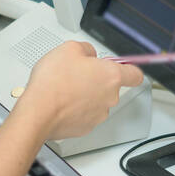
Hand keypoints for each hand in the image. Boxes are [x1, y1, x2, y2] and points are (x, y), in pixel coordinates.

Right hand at [18, 41, 143, 139]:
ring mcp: (98, 114)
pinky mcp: (85, 127)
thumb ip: (86, 49)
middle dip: (97, 79)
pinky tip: (62, 101)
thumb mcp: (69, 48)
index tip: (125, 67)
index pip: (135, 74)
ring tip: (65, 87)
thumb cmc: (53, 82)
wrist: (38, 111)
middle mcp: (109, 97)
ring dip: (86, 94)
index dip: (130, 69)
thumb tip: (88, 54)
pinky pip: (85, 114)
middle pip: (111, 86)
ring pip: (97, 101)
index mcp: (111, 76)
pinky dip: (76, 108)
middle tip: (78, 73)